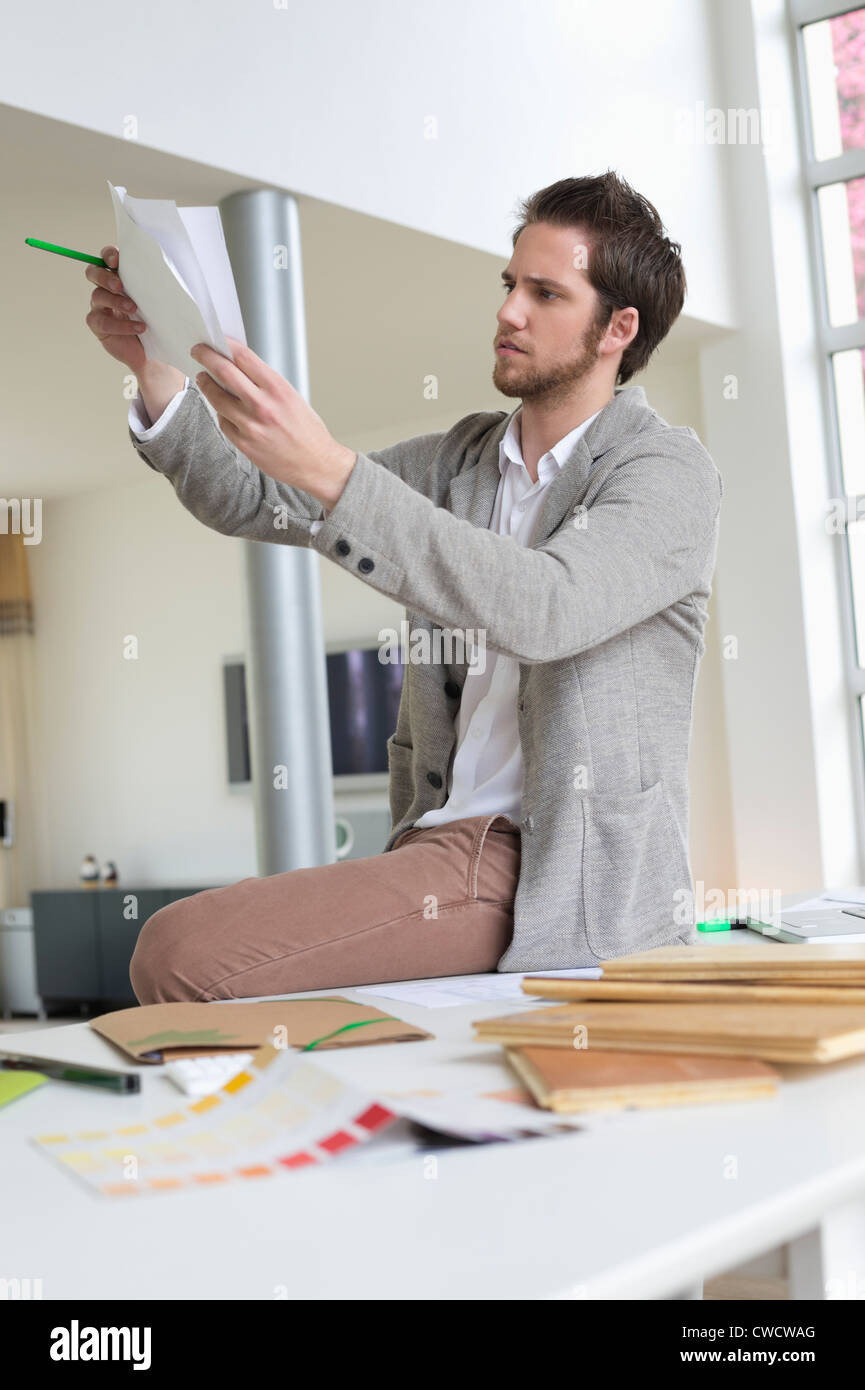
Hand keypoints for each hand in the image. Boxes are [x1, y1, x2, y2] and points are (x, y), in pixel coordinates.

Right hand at [84, 245, 148, 371]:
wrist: (154, 349)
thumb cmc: (157, 319)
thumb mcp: (160, 299)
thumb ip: (159, 284)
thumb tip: (175, 270)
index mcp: (120, 276)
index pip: (107, 257)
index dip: (108, 254)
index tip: (116, 260)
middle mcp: (106, 288)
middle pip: (93, 272)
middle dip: (105, 277)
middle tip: (119, 286)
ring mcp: (100, 306)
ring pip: (97, 295)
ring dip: (115, 301)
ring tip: (133, 309)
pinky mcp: (99, 325)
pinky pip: (103, 322)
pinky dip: (121, 325)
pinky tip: (139, 328)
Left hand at [190, 337, 355, 507]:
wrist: (316, 464)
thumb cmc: (308, 431)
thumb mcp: (292, 397)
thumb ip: (266, 383)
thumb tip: (240, 367)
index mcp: (277, 389)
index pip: (243, 357)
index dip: (226, 344)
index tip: (216, 341)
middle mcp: (262, 405)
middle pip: (224, 372)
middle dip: (206, 357)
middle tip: (198, 351)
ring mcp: (251, 425)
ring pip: (216, 397)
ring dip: (206, 384)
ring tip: (203, 378)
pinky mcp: (244, 443)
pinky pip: (223, 421)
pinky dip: (220, 411)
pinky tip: (222, 408)